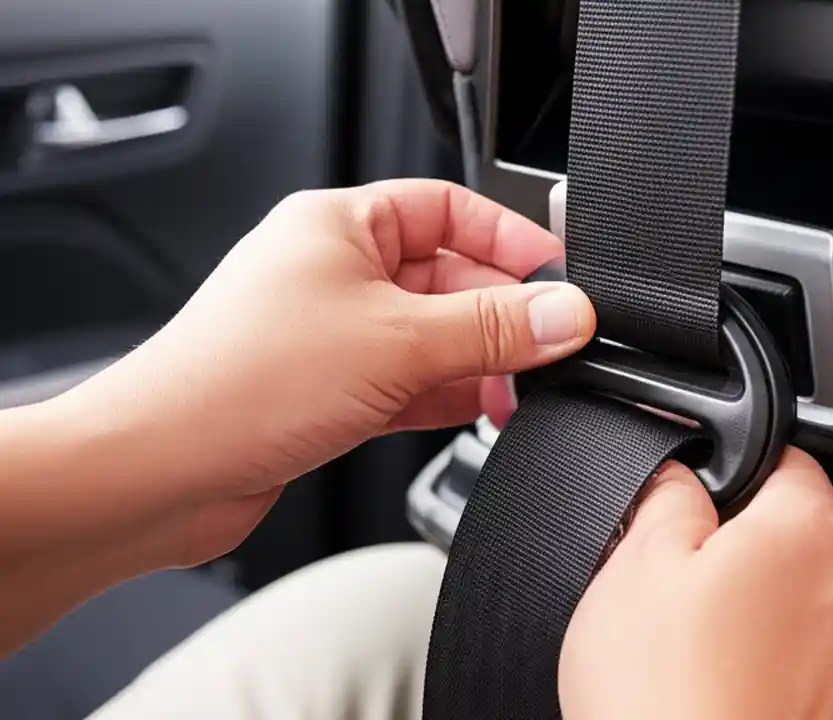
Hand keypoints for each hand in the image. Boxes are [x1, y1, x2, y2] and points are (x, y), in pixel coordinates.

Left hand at [56, 179, 593, 566]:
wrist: (161, 471)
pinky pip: (411, 382)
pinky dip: (448, 396)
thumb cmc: (238, 382)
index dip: (508, 239)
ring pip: (433, 337)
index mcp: (339, 225)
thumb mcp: (397, 343)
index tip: (557, 277)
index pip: (448, 209)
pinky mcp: (331, 391)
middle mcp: (335, 273)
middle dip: (501, 316)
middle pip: (448, 278)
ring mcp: (333, 335)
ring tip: (518, 391)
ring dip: (478, 363)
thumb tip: (565, 313)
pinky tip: (479, 413)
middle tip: (549, 347)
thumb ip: (494, 330)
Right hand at [559, 447, 832, 719]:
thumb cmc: (667, 706)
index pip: (787, 463)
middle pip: (805, 542)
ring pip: (821, 611)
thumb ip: (670, 496)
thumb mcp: (634, 569)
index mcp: (810, 532)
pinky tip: (741, 701)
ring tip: (712, 666)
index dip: (735, 483)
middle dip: (753, 562)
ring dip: (779, 624)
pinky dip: (798, 680)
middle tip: (691, 606)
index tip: (706, 516)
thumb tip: (683, 474)